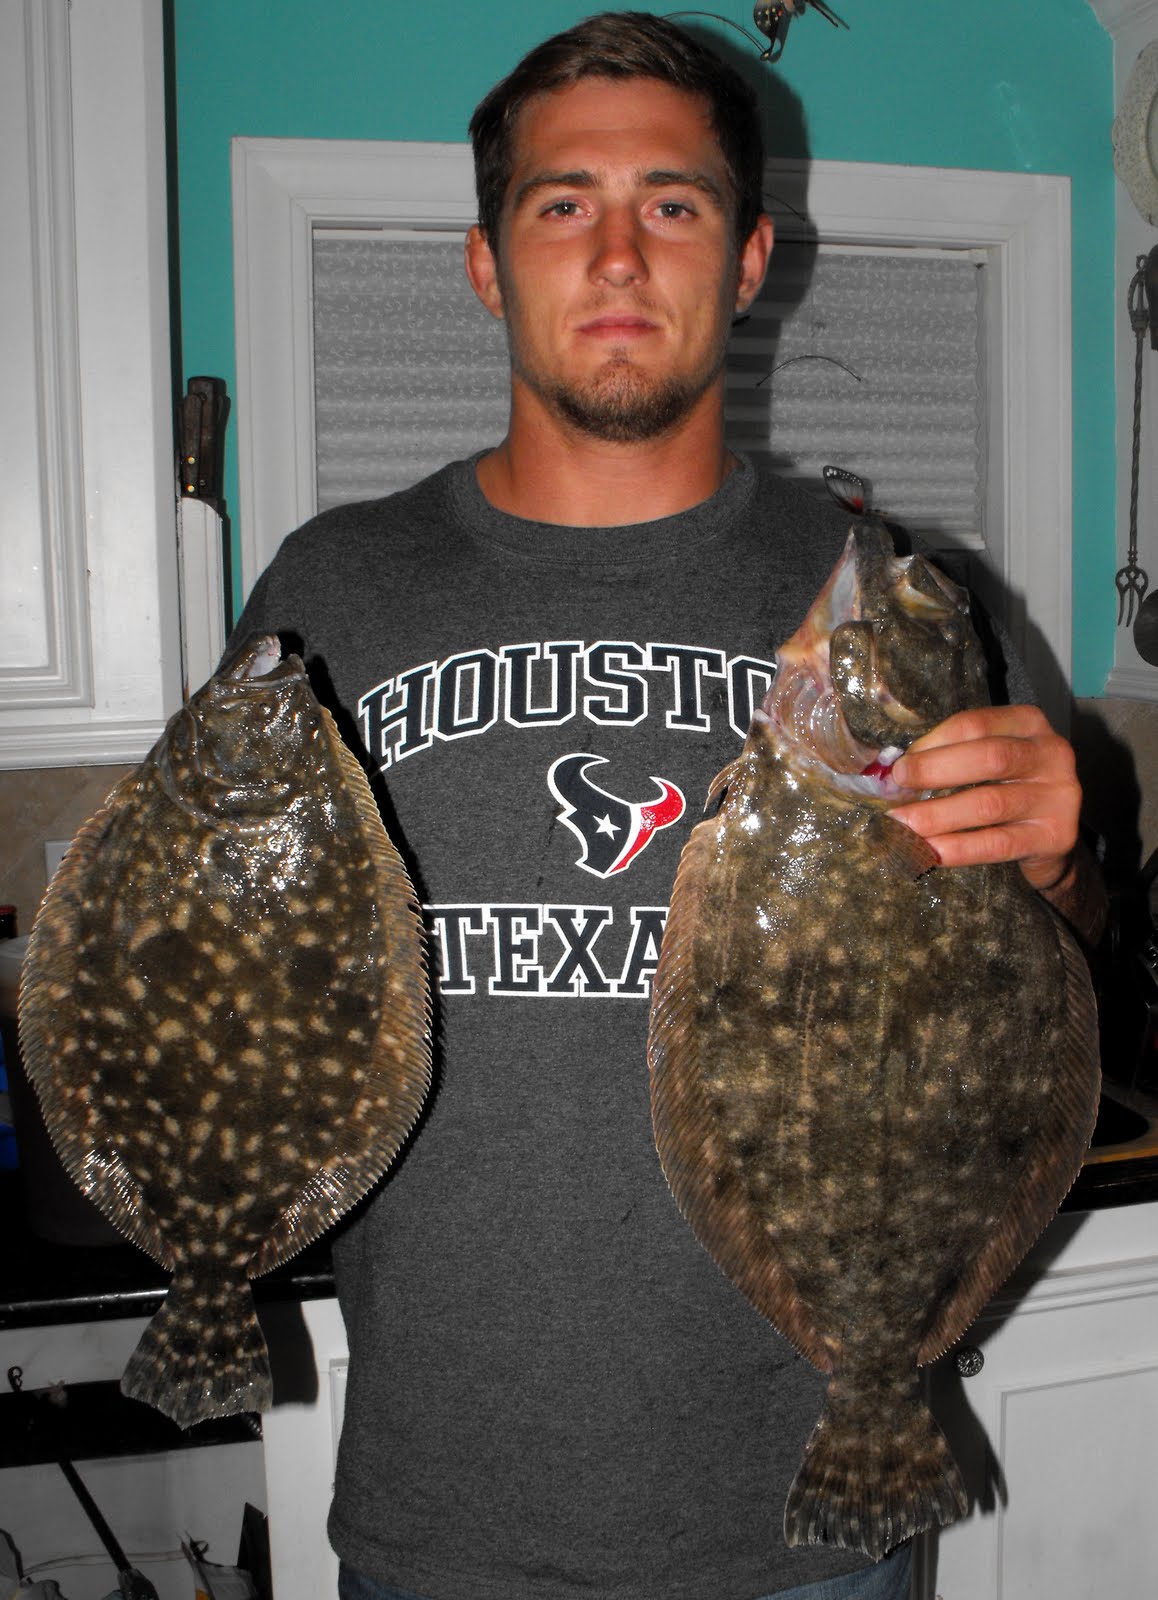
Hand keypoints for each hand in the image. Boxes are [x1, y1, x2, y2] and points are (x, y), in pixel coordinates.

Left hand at [887, 704, 1079, 894]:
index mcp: (1028, 723)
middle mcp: (1051, 753)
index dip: (932, 743)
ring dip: (937, 815)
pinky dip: (959, 848)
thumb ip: (952, 757)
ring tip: (902, 824)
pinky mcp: (1056, 835)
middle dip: (934, 772)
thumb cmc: (1008, 788)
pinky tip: (930, 852)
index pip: (975, 725)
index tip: (899, 765)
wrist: (1052, 837)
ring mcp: (1059, 795)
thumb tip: (894, 773)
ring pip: (989, 803)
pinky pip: (998, 843)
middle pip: (988, 757)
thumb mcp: (988, 762)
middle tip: (897, 789)